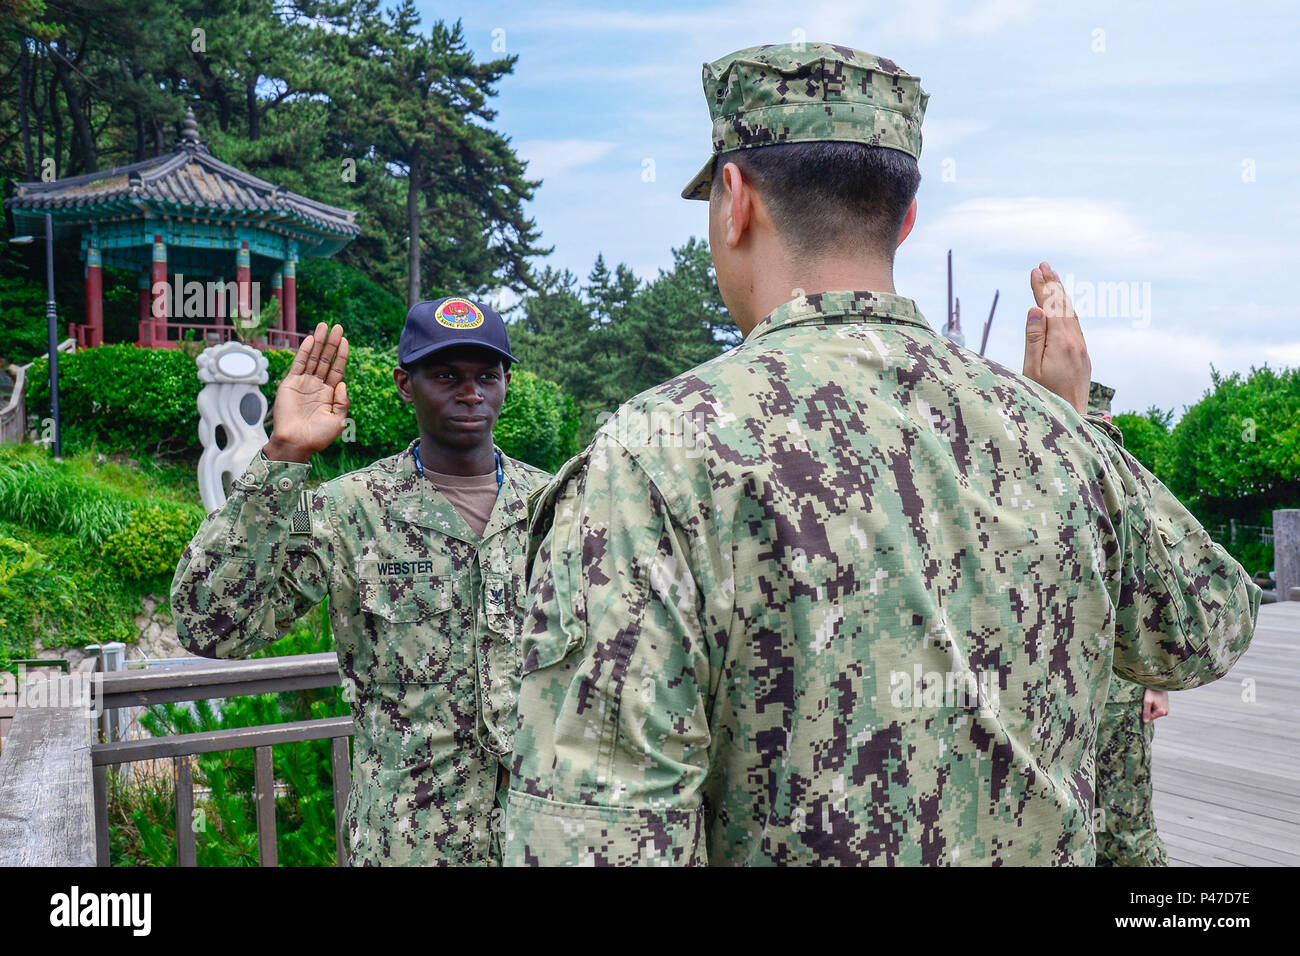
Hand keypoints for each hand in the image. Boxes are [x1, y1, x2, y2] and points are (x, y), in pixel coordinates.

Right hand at [264, 322, 349, 462]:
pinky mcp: (290, 383)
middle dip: (331, 343)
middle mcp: (316, 386)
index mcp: (329, 394)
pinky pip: (299, 364)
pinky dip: (304, 351)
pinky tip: (311, 339)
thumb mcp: (338, 420)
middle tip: (337, 326)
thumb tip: (343, 383)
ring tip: (324, 326)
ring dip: (319, 342)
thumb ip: (343, 401)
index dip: (341, 355)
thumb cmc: (318, 436)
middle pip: (326, 360)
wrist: (296, 442)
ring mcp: (303, 384)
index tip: (345, 340)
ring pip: (313, 358)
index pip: (337, 370)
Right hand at [1022, 260, 1090, 413]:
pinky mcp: (1083, 357)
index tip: (1034, 271)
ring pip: (1072, 315)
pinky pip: (1075, 326)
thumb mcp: (1031, 369)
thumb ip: (1034, 338)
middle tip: (1045, 266)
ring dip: (1061, 296)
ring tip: (1053, 280)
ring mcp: (1082, 349)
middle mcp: (1076, 342)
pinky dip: (1067, 310)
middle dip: (1053, 285)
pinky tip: (1063, 308)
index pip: (1050, 307)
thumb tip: (1036, 309)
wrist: (1072, 419)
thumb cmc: (1044, 397)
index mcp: (1062, 342)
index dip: (1042, 288)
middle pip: (1064, 306)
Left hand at [1142, 688, 1169, 722]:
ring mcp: (1166, 709)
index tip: (1144, 705)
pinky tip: (1154, 700)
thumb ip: (1146, 712)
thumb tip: (1145, 721)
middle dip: (1149, 710)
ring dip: (1151, 707)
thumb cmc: (1152, 692)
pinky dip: (1154, 705)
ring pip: (1154, 712)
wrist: (1158, 683)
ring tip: (1151, 700)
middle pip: (1153, 715)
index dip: (1145, 712)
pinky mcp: (1165, 706)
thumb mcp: (1147, 701)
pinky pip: (1157, 709)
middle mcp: (1166, 712)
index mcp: (1162, 712)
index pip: (1150, 718)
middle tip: (1148, 701)